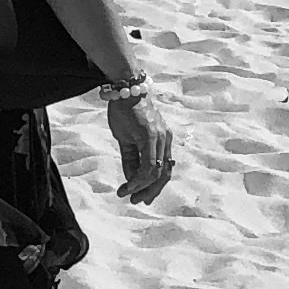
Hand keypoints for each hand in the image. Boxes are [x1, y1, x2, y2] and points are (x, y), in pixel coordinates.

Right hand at [105, 83, 176, 205]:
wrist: (124, 88)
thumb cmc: (125, 111)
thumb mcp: (126, 138)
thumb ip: (130, 158)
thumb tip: (130, 180)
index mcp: (163, 140)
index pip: (164, 169)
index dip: (155, 186)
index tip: (141, 196)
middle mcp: (165, 139)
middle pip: (164, 174)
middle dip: (151, 191)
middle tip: (137, 201)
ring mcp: (160, 137)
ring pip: (157, 171)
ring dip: (143, 187)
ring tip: (129, 195)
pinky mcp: (151, 134)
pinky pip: (148, 164)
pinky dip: (138, 178)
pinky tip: (128, 185)